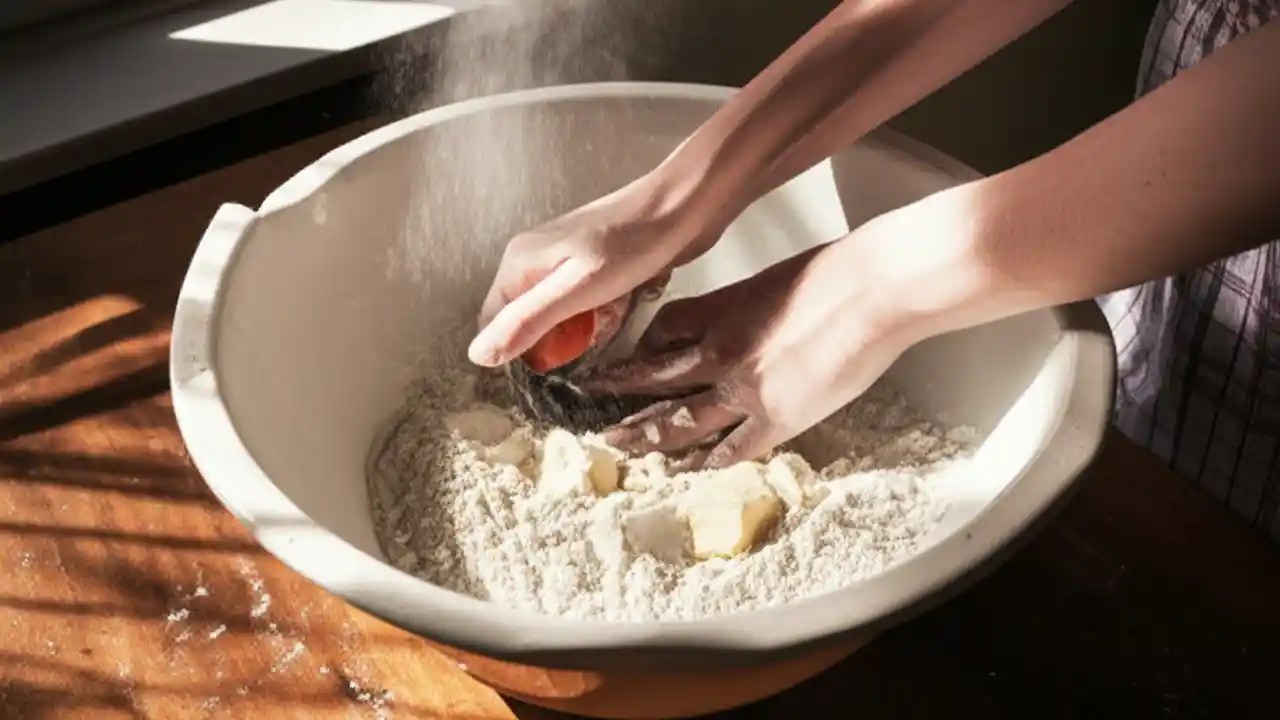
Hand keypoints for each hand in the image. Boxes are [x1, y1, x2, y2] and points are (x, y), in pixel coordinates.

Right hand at [468, 172, 721, 367]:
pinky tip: (619, 307)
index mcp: (519, 261)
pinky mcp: (588, 261)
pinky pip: (578, 301)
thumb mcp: (578, 289)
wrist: (682, 206)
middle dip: (554, 339)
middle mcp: (532, 257)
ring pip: (554, 312)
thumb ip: (528, 321)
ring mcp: (560, 258)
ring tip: (611, 319)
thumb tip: (479, 355)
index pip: (494, 322)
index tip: (554, 363)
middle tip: (592, 338)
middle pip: (524, 318)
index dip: (518, 350)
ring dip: (579, 327)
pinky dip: (596, 312)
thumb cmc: (633, 246)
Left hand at [586, 234, 918, 468]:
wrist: (871, 290)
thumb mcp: (776, 277)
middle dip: (620, 391)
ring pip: (678, 419)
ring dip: (644, 435)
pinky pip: (729, 450)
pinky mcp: (776, 419)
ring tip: (614, 447)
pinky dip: (705, 464)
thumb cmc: (838, 273)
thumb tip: (757, 316)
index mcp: (719, 310)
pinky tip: (684, 473)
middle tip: (589, 404)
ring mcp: (743, 389)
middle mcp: (718, 352)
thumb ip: (754, 304)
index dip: (645, 345)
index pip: (665, 329)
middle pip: (655, 377)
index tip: (634, 355)